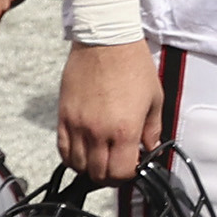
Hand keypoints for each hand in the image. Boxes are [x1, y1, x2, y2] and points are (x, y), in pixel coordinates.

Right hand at [57, 40, 161, 179]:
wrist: (106, 40)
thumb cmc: (132, 65)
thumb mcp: (154, 98)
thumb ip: (152, 129)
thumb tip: (150, 149)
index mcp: (124, 129)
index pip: (121, 172)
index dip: (127, 175)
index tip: (132, 168)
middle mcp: (98, 132)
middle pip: (98, 174)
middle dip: (110, 176)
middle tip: (116, 166)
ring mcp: (77, 125)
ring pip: (77, 165)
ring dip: (90, 168)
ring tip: (100, 158)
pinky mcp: (63, 116)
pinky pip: (62, 149)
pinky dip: (72, 156)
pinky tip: (83, 150)